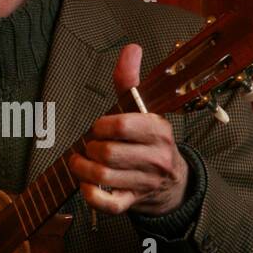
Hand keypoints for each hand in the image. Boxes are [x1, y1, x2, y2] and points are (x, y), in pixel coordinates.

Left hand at [68, 43, 188, 215]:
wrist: (171, 182)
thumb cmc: (149, 141)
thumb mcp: (143, 111)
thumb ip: (131, 81)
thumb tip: (131, 48)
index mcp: (158, 131)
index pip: (123, 126)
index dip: (102, 125)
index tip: (99, 127)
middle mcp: (155, 159)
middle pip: (108, 153)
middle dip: (90, 147)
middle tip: (90, 145)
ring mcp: (144, 183)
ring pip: (103, 177)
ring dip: (82, 168)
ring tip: (80, 162)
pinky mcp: (132, 202)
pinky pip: (107, 203)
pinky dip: (90, 194)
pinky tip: (86, 184)